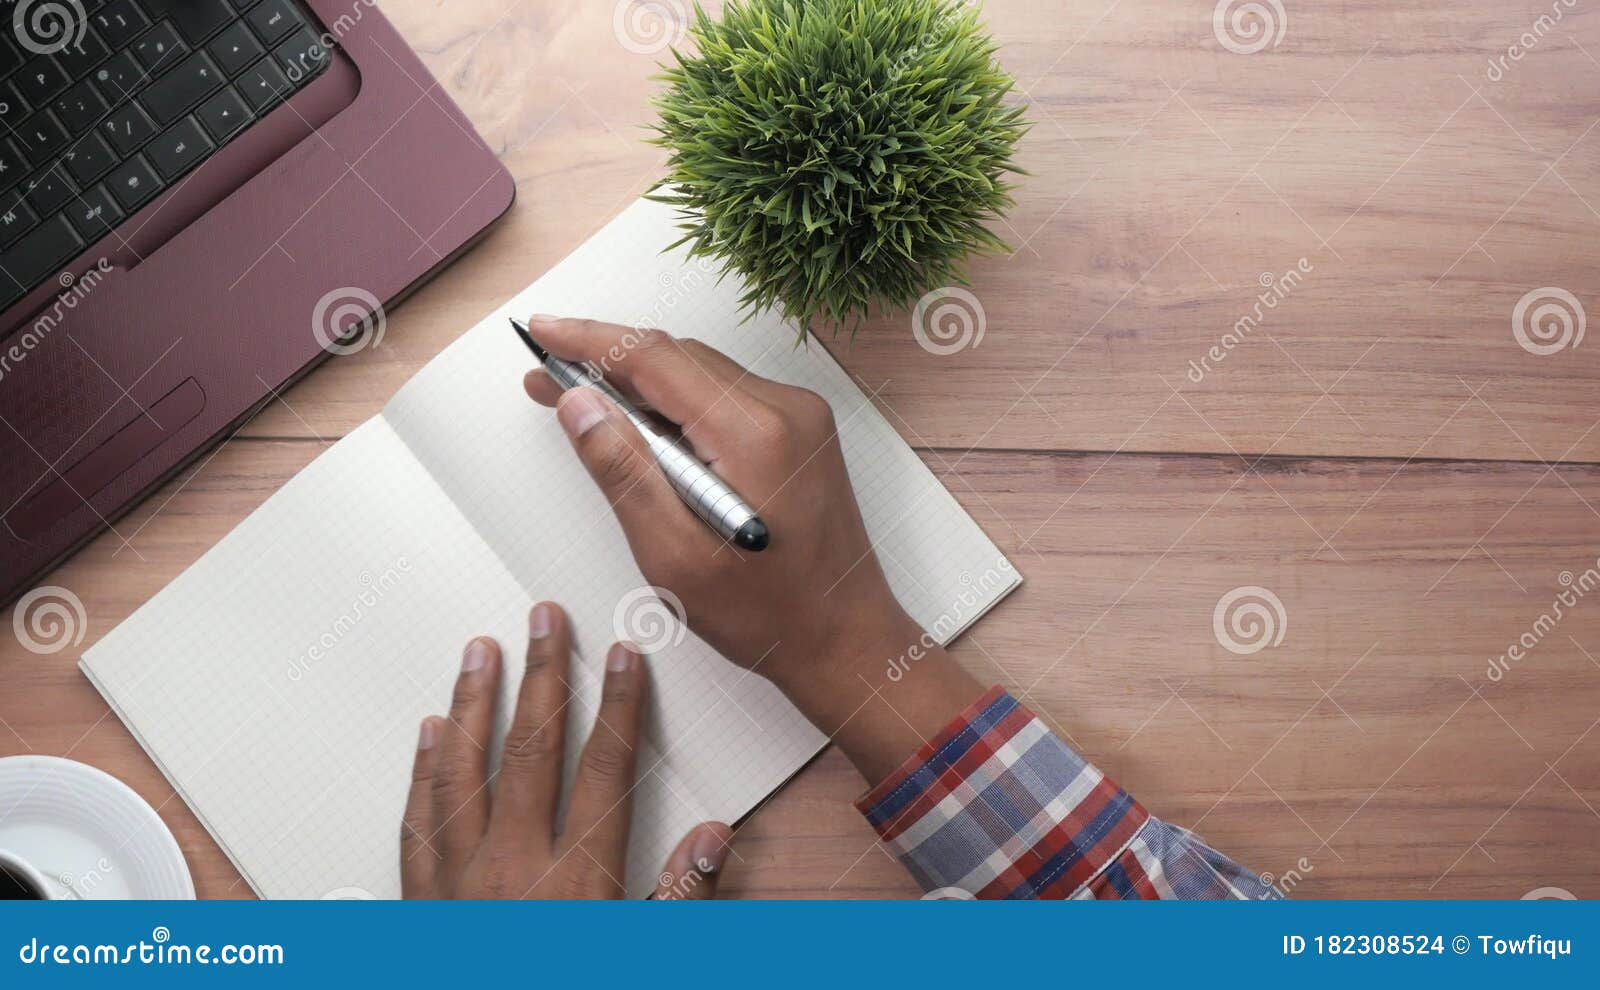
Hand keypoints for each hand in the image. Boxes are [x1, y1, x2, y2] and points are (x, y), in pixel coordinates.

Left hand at [402, 601, 731, 898]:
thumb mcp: (646, 959)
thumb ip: (682, 897)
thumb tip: (713, 835)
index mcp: (578, 885)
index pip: (605, 772)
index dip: (620, 707)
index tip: (625, 659)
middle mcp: (513, 872)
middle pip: (531, 753)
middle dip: (543, 676)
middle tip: (546, 622)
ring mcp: (459, 884)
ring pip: (465, 774)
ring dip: (475, 705)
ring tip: (482, 653)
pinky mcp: (421, 902)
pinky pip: (419, 822)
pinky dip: (426, 771)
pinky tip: (431, 732)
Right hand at [520, 316, 918, 692]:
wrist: (845, 638)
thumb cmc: (768, 612)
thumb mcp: (674, 554)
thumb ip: (624, 471)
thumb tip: (578, 404)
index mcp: (755, 433)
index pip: (657, 358)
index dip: (591, 341)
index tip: (541, 331)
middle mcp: (786, 409)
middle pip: (679, 358)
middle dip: (608, 363)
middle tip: (546, 381)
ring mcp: (799, 417)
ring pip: (701, 375)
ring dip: (641, 385)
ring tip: (583, 406)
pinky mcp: (800, 432)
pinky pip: (726, 398)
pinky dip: (679, 406)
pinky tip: (643, 432)